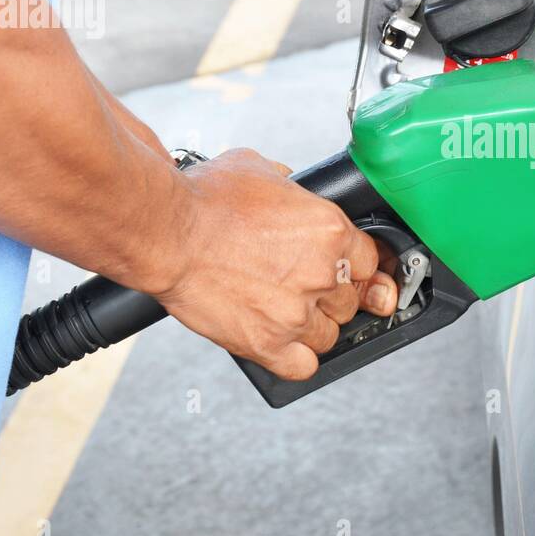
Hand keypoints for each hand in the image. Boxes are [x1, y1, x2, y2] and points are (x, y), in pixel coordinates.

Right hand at [153, 148, 397, 379]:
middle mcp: (320, 273)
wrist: (165, 231)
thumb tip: (294, 189)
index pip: (369, 260)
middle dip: (330, 295)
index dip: (354, 266)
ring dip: (313, 327)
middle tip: (303, 286)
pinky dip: (297, 358)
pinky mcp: (267, 343)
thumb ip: (291, 186)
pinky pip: (304, 366)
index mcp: (329, 230)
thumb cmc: (203, 199)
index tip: (347, 271)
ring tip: (286, 311)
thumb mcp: (261, 169)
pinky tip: (284, 344)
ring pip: (330, 335)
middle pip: (351, 300)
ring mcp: (296, 312)